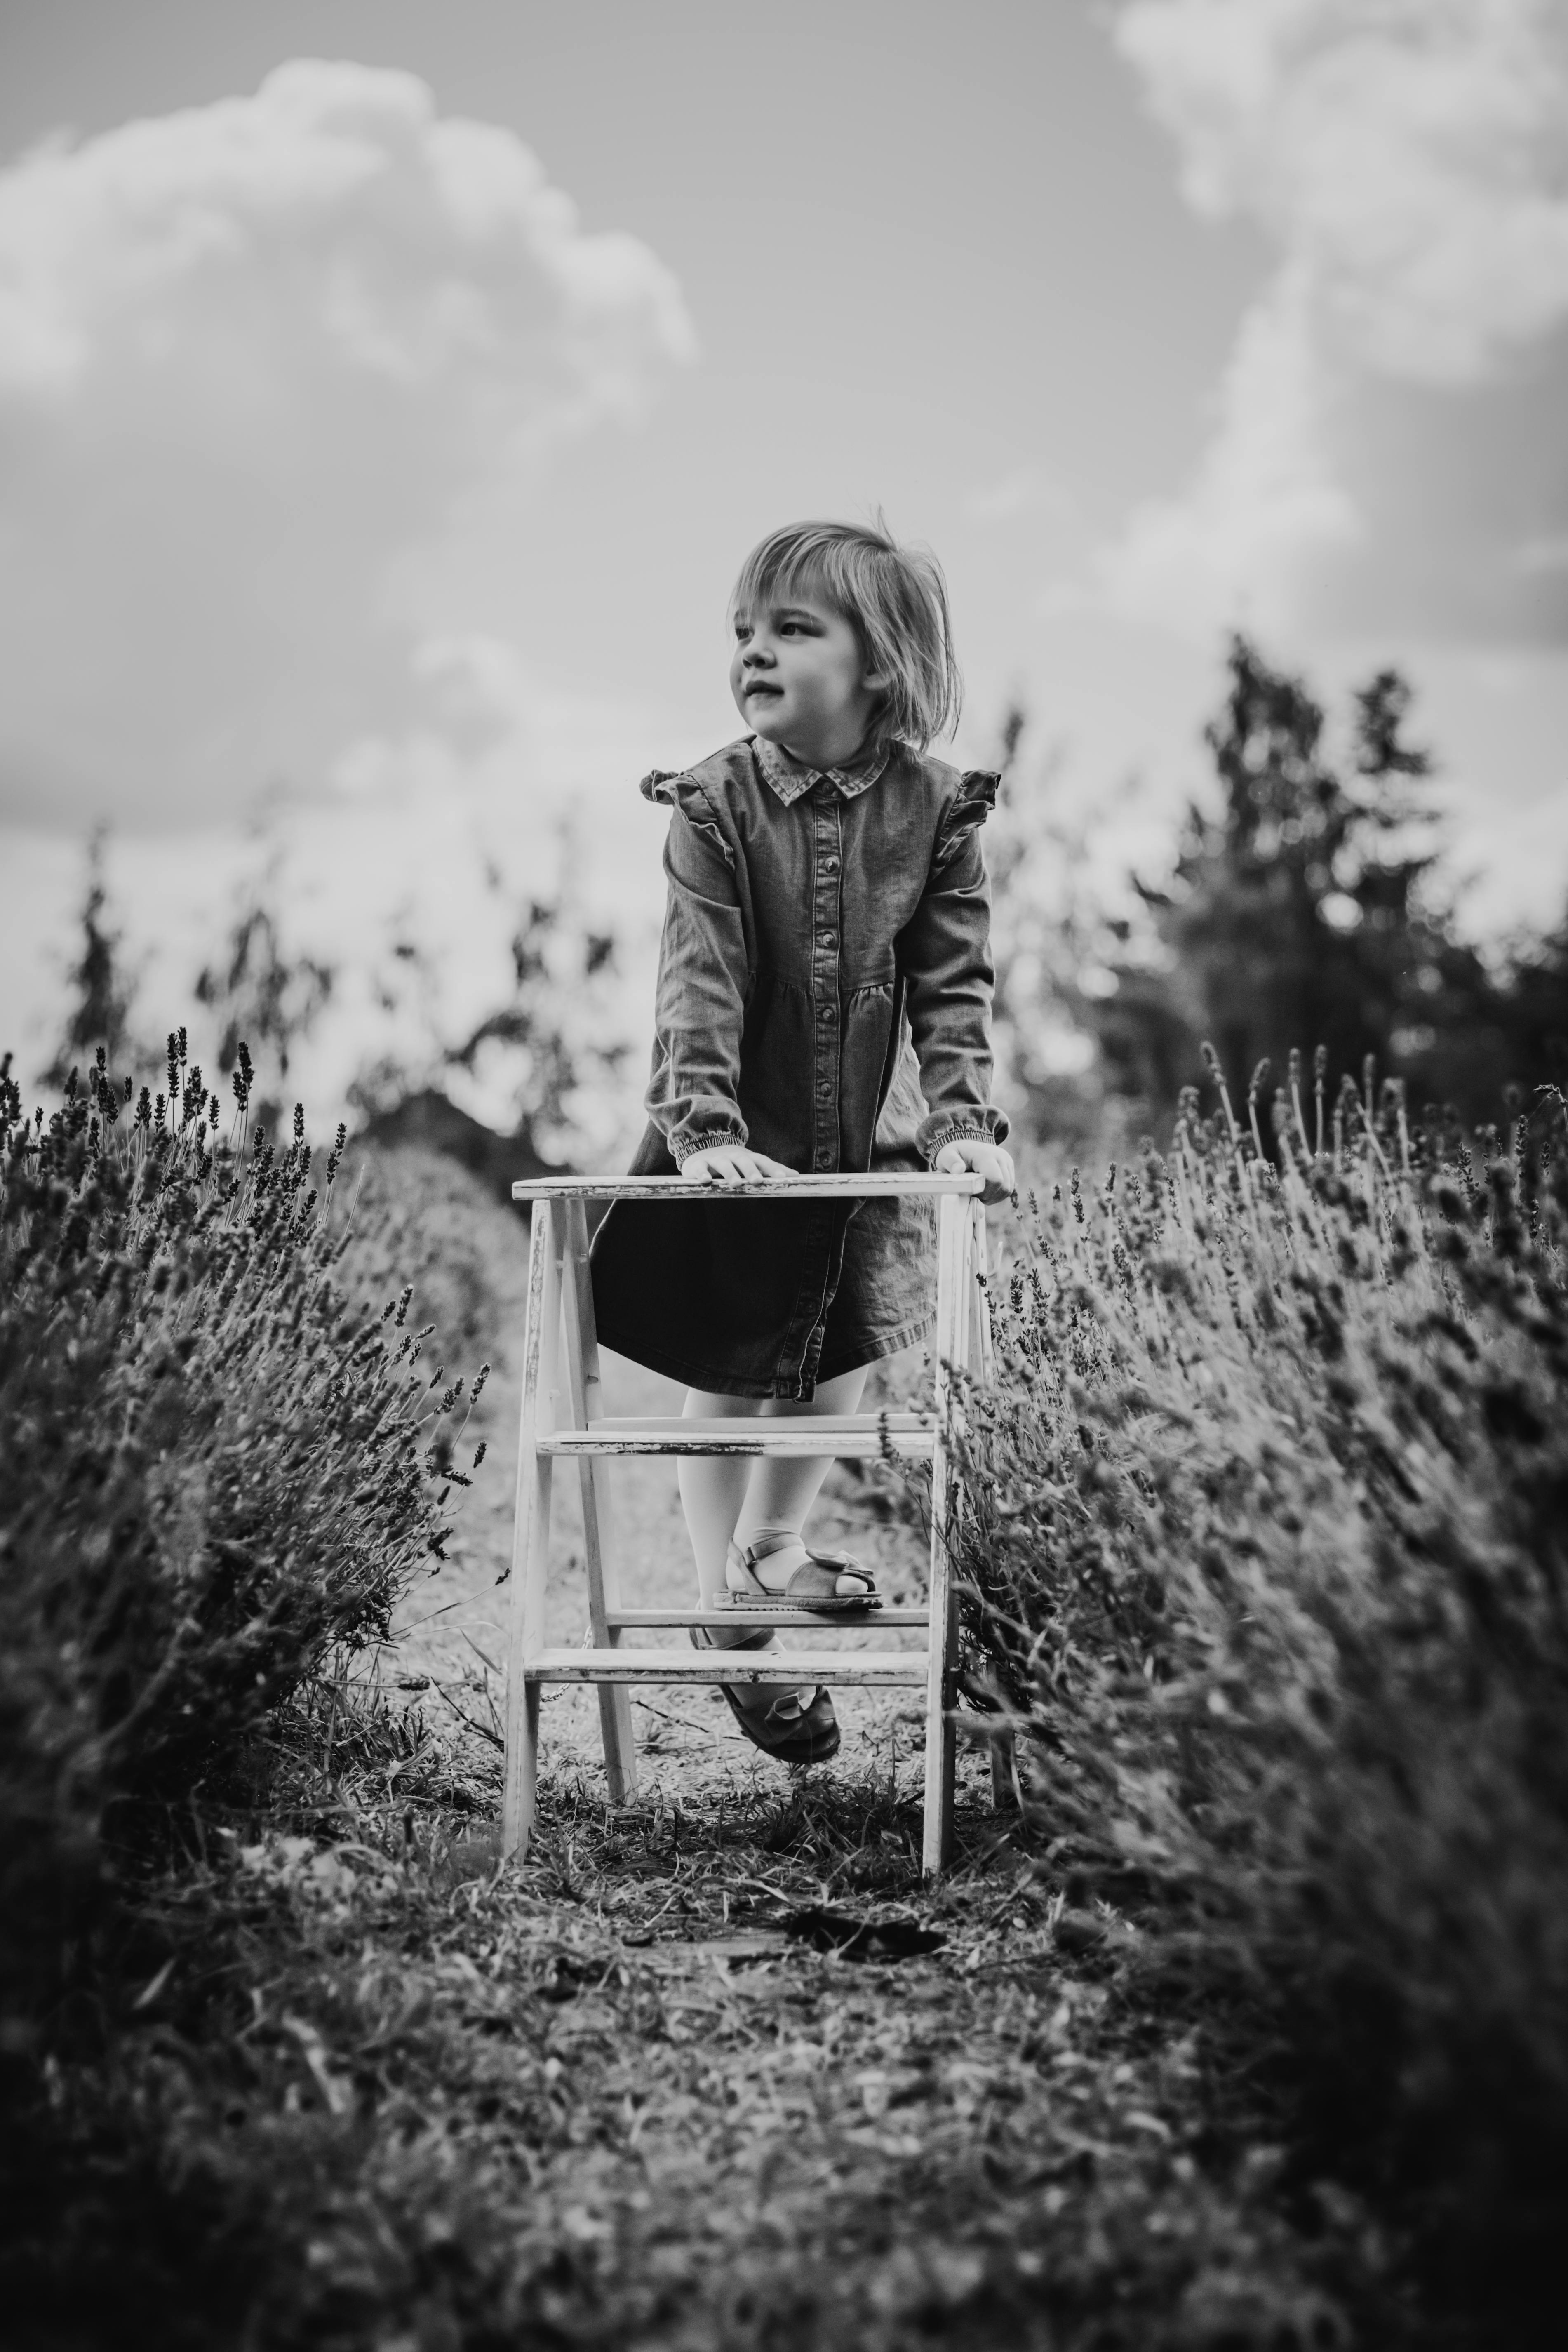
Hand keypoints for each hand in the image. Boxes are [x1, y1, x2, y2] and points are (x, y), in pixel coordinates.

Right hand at [680, 1144, 797, 1185]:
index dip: (773, 1169)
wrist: (704, 1149)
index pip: (762, 1161)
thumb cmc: (734, 1161)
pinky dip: (702, 1173)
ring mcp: (716, 1159)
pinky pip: (699, 1168)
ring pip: (723, 1164)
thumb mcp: (753, 1163)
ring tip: (736, 1183)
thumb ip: (772, 1169)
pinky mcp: (698, 1164)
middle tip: (757, 1181)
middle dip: (750, 1170)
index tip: (783, 1179)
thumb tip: (796, 1175)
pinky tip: (705, 1180)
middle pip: (743, 1161)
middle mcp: (733, 1156)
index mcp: (748, 1157)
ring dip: (730, 1173)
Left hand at [933, 1136, 1015, 1204]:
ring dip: (993, 1196)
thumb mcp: (946, 1156)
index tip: (971, 1191)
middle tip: (974, 1192)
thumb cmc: (955, 1154)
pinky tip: (986, 1190)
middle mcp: (1001, 1157)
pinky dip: (997, 1193)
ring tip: (979, 1190)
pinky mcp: (1010, 1168)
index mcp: (986, 1155)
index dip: (985, 1191)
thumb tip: (958, 1170)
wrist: (966, 1146)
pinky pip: (1009, 1188)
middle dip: (989, 1195)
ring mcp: (1007, 1162)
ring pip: (1007, 1189)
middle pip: (1004, 1187)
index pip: (995, 1179)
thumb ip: (950, 1162)